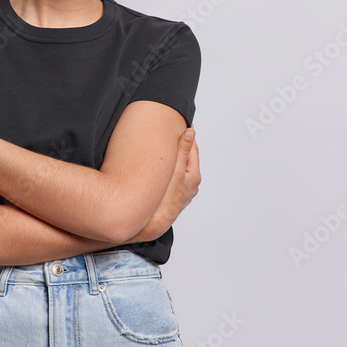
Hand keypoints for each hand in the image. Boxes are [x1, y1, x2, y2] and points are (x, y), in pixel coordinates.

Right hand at [125, 127, 200, 243]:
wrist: (153, 223)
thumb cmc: (163, 198)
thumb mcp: (174, 170)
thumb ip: (182, 149)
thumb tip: (191, 132)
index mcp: (193, 175)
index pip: (193, 148)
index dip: (188, 135)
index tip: (184, 123)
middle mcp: (191, 184)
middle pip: (187, 158)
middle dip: (182, 145)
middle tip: (175, 131)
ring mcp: (183, 191)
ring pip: (179, 168)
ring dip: (175, 157)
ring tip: (168, 146)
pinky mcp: (173, 196)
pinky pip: (173, 177)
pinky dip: (169, 169)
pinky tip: (161, 167)